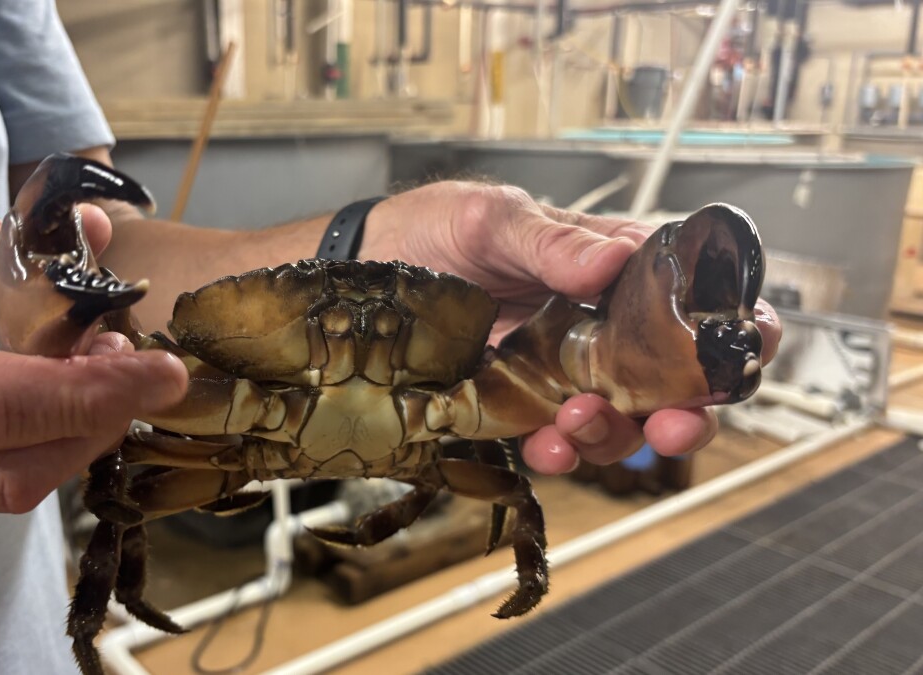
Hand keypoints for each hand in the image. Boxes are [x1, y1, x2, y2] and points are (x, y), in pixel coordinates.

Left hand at [361, 181, 780, 474]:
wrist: (370, 264)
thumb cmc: (439, 227)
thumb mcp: (493, 218)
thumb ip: (550, 242)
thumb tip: (611, 261)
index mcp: (616, 273)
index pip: (698, 304)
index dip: (736, 331)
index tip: (748, 350)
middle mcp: (602, 328)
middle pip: (674, 383)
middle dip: (687, 413)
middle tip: (672, 423)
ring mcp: (563, 372)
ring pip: (622, 422)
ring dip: (615, 434)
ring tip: (576, 421)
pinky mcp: (521, 404)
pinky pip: (558, 441)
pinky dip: (560, 452)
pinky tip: (545, 447)